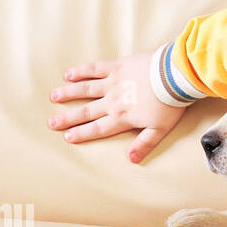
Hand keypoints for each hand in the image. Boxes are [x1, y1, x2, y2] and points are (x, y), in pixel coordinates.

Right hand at [48, 51, 185, 162]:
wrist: (175, 76)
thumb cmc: (170, 103)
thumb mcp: (160, 129)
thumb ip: (144, 144)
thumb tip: (132, 159)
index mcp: (122, 117)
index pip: (98, 128)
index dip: (82, 133)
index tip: (67, 136)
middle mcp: (113, 101)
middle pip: (86, 111)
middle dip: (68, 118)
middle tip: (51, 122)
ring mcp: (114, 82)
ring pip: (86, 89)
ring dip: (69, 93)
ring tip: (54, 96)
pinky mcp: (118, 66)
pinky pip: (96, 69)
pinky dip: (82, 71)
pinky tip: (69, 74)